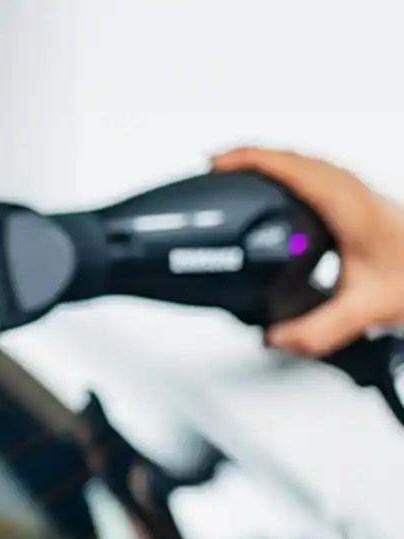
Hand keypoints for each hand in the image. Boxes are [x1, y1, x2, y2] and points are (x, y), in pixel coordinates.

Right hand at [213, 147, 403, 355]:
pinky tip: (282, 189)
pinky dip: (289, 173)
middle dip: (250, 157)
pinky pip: (318, 174)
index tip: (218, 164)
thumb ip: (317, 329)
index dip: (251, 161)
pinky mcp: (363, 203)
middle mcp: (356, 194)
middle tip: (216, 166)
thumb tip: (276, 336)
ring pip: (308, 163)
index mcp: (351, 209)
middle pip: (295, 158)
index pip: (292, 169)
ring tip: (240, 170)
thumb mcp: (367, 310)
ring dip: (271, 162)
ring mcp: (360, 194)